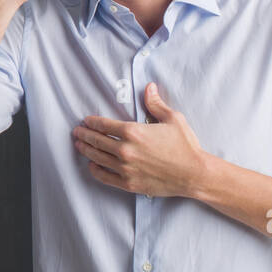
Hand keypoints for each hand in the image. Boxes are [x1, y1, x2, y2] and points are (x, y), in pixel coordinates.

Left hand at [72, 83, 209, 198]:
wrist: (194, 173)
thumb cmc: (185, 146)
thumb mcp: (172, 119)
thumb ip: (156, 103)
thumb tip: (149, 87)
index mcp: (133, 132)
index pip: (104, 125)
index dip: (92, 122)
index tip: (86, 121)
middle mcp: (125, 150)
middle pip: (97, 141)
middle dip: (84, 135)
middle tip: (77, 132)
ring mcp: (125, 168)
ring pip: (98, 157)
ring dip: (86, 150)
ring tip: (79, 145)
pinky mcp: (128, 183)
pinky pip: (105, 176)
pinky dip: (95, 170)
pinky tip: (92, 165)